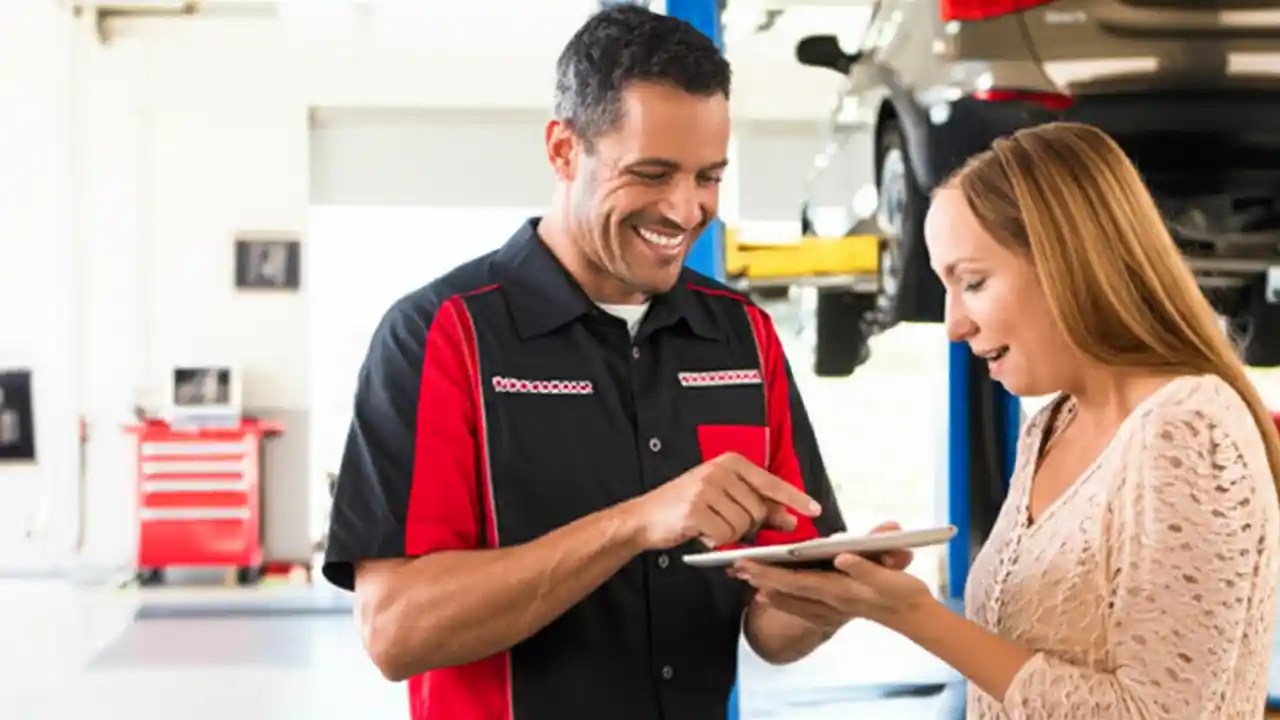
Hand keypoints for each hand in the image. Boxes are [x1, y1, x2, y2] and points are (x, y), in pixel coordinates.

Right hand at [623, 452, 821, 550]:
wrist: (645, 517)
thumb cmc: (687, 507)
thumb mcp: (725, 499)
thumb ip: (759, 507)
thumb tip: (790, 518)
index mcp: (730, 462)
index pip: (771, 481)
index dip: (794, 498)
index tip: (814, 509)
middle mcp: (720, 471)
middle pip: (758, 509)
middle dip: (748, 525)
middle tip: (725, 524)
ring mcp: (707, 488)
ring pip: (743, 524)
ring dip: (730, 534)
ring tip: (709, 525)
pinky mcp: (695, 510)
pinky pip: (724, 535)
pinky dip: (715, 540)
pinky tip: (700, 532)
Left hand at [732, 522, 932, 630]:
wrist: (913, 617)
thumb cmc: (903, 592)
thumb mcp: (893, 575)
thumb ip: (867, 568)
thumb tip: (843, 557)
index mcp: (841, 590)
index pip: (799, 581)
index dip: (773, 572)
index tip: (751, 564)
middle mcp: (831, 603)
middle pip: (789, 589)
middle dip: (761, 577)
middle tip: (736, 566)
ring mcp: (830, 609)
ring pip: (791, 599)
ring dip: (767, 588)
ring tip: (743, 576)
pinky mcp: (832, 611)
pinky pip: (800, 607)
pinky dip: (781, 600)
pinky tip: (765, 595)